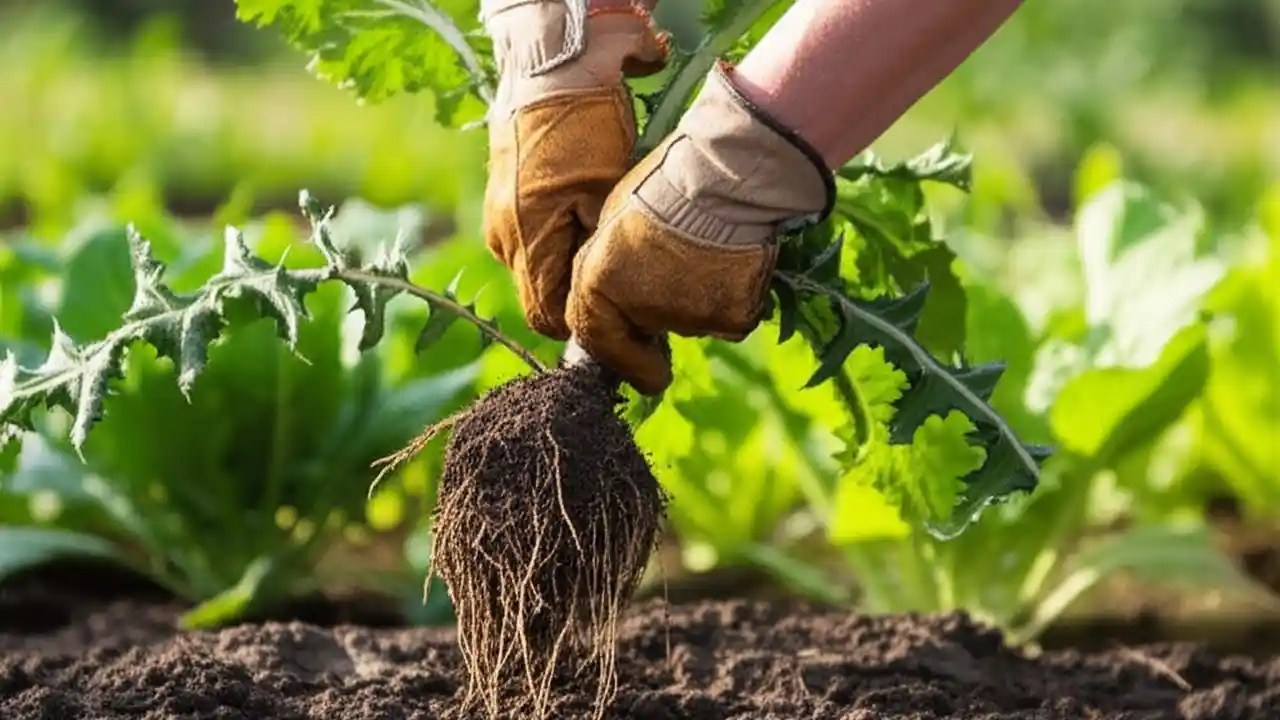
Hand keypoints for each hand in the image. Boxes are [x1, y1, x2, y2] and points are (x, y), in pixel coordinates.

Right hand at [481, 0, 667, 338]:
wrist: (551, 65)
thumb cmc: (588, 126)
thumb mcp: (607, 194)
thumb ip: (601, 253)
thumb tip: (610, 299)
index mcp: (527, 238)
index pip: (548, 316)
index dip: (585, 328)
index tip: (624, 326)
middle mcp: (503, 233)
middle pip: (539, 296)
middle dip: (576, 304)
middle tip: (624, 297)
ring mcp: (498, 214)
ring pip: (535, 267)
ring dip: (567, 271)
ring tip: (606, 257)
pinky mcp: (503, 196)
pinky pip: (528, 239)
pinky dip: (555, 243)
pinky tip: (585, 225)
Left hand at [565, 62, 834, 393]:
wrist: (723, 176)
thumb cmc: (664, 184)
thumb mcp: (613, 220)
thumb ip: (605, 266)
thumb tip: (612, 290)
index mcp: (598, 286)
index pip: (597, 339)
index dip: (618, 353)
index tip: (638, 364)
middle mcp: (638, 311)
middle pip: (649, 328)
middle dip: (659, 318)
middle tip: (680, 279)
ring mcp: (686, 318)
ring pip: (692, 321)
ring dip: (697, 298)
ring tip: (708, 249)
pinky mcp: (729, 318)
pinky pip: (731, 317)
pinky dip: (734, 297)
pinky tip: (735, 262)